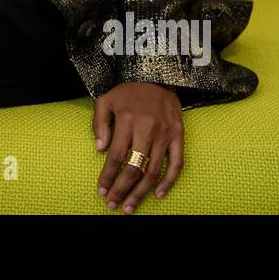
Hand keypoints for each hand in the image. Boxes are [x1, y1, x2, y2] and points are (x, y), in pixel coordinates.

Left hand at [92, 81, 183, 213]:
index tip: (101, 191)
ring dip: (141, 192)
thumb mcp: (106, 99)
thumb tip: (100, 150)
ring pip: (154, 170)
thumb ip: (99, 124)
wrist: (157, 74)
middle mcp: (148, 129)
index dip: (108, 176)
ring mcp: (166, 134)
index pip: (117, 156)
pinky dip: (169, 182)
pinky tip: (158, 194)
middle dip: (122, 189)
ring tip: (130, 206)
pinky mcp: (179, 135)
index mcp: (128, 120)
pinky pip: (177, 164)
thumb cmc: (128, 90)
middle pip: (135, 168)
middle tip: (114, 205)